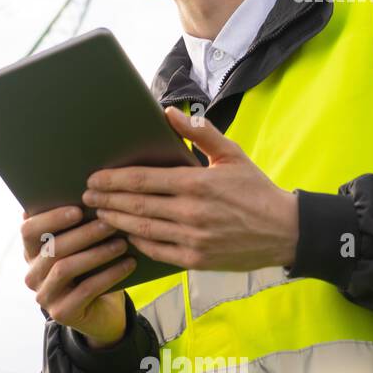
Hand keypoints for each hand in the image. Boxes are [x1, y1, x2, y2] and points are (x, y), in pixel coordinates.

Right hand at [20, 204, 134, 343]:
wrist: (102, 313)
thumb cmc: (91, 270)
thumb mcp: (81, 247)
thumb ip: (76, 227)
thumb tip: (93, 196)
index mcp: (31, 252)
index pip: (28, 230)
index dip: (50, 218)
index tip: (78, 209)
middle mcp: (32, 274)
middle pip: (51, 249)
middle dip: (83, 234)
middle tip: (110, 223)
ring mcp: (44, 296)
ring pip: (65, 268)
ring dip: (96, 253)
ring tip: (122, 243)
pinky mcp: (61, 313)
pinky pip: (85, 290)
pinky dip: (108, 275)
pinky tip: (128, 264)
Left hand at [81, 105, 298, 272]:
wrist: (286, 231)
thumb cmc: (256, 189)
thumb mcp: (232, 154)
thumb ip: (200, 132)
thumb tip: (169, 112)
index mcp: (197, 183)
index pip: (143, 180)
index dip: (113, 179)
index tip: (94, 177)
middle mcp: (191, 212)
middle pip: (136, 205)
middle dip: (106, 199)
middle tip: (86, 194)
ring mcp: (193, 238)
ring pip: (142, 229)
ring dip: (115, 220)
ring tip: (97, 213)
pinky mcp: (196, 260)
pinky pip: (157, 250)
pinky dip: (137, 242)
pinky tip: (125, 234)